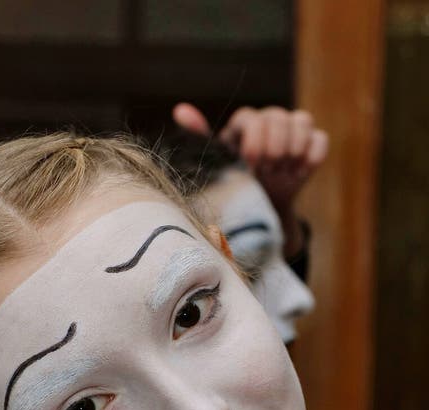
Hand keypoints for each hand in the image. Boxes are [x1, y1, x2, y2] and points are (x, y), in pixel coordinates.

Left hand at [172, 103, 328, 255]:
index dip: (254, 139)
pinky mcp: (313, 143)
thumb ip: (200, 137)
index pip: (251, 117)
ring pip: (303, 120)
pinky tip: (297, 174)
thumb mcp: (217, 164)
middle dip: (274, 148)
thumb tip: (180, 110)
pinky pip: (320, 140)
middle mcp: (271, 119)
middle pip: (279, 117)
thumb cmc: (236, 183)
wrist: (263, 208)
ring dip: (292, 151)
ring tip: (281, 172)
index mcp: (245, 124)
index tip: (250, 163)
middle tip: (267, 170)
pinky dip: (310, 158)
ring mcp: (294, 129)